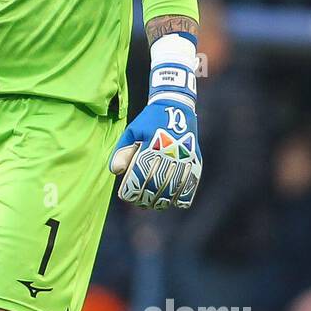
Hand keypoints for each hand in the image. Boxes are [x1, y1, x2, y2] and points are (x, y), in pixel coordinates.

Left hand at [110, 34, 200, 209]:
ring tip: (153, 205)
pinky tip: (175, 202)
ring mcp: (185, 156)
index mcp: (153, 144)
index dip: (132, 189)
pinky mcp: (195, 158)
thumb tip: (115, 172)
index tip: (125, 196)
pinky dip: (184, 195)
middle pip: (157, 184)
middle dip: (146, 198)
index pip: (140, 174)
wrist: (176, 105)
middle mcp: (170, 152)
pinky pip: (192, 182)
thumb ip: (122, 151)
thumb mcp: (132, 131)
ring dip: (163, 200)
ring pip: (174, 187)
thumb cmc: (149, 120)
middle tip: (138, 203)